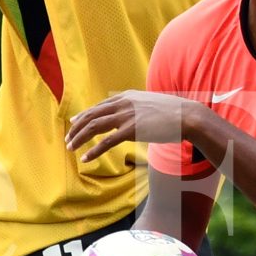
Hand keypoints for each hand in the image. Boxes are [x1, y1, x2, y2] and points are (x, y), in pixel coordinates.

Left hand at [65, 91, 202, 164]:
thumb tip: (134, 116)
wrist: (187, 116)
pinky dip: (94, 151)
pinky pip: (106, 142)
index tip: (74, 123)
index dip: (84, 115)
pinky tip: (86, 158)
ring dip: (79, 138)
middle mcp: (123, 104)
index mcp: (127, 97)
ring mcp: (127, 116)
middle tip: (68, 139)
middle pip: (91, 115)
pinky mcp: (131, 130)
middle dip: (77, 128)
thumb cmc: (173, 113)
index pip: (99, 106)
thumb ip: (138, 107)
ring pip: (94, 127)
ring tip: (71, 148)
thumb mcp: (151, 104)